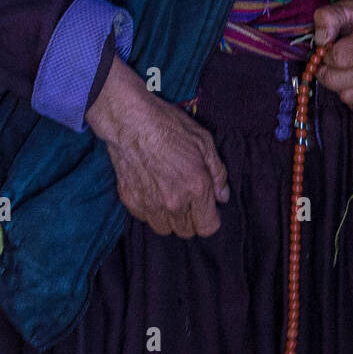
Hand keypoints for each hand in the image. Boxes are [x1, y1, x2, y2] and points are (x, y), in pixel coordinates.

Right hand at [86, 56, 228, 237]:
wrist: (129, 121)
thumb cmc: (169, 126)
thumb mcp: (204, 142)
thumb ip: (217, 173)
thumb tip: (223, 196)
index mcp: (196, 188)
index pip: (208, 227)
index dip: (211, 218)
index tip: (208, 207)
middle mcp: (174, 203)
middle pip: (187, 232)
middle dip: (192, 219)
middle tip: (189, 199)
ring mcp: (150, 205)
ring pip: (165, 229)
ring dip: (171, 219)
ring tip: (170, 197)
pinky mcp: (130, 201)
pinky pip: (145, 218)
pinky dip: (151, 210)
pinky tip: (152, 191)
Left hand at [313, 0, 352, 117]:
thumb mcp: (348, 10)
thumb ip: (328, 18)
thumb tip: (321, 40)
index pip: (339, 57)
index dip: (327, 55)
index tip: (331, 50)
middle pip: (339, 82)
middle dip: (329, 73)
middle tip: (335, 65)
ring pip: (348, 97)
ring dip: (343, 87)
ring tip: (351, 72)